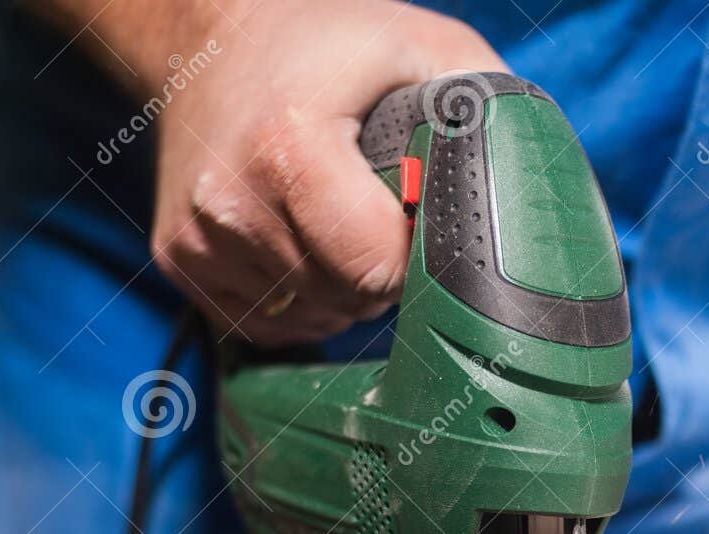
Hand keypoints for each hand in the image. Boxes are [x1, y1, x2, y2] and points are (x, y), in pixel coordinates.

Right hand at [52, 0, 505, 344]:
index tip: (418, 219)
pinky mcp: (180, 261)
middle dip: (381, 272)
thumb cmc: (327, 41)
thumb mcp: (420, 45)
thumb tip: (528, 186)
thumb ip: (484, 109)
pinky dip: (302, 300)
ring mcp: (198, 238)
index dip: (414, 255)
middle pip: (346, 297)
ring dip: (343, 289)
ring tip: (339, 221)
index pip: (373, 266)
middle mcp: (231, 201)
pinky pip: (269, 324)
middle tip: (381, 214)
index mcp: (287, 146)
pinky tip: (304, 243)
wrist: (212, 34)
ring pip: (312, 317)